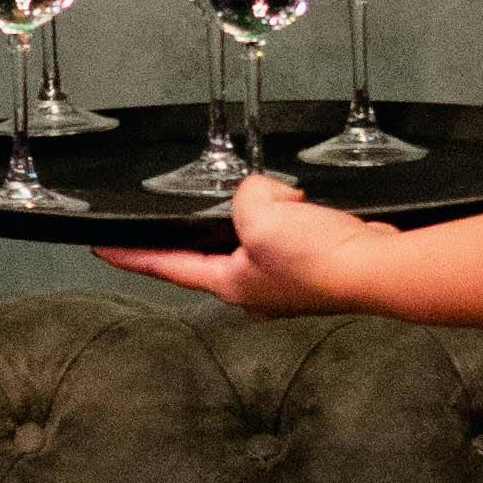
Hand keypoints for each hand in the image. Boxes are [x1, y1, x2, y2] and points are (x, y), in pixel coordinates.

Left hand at [102, 173, 374, 312]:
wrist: (377, 269)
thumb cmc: (321, 260)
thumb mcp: (260, 213)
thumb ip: (244, 195)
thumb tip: (261, 193)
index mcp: (229, 284)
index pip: (166, 266)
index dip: (132, 255)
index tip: (104, 249)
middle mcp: (254, 289)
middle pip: (218, 243)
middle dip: (227, 216)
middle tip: (242, 202)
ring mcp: (285, 280)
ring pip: (260, 231)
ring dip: (271, 212)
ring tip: (292, 207)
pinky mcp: (314, 266)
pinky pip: (293, 228)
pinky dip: (299, 214)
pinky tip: (314, 210)